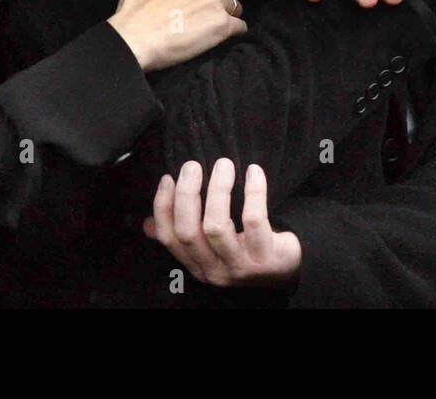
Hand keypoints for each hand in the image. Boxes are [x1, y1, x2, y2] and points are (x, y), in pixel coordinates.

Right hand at [108, 0, 245, 71]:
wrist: (135, 40)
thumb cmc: (135, 7)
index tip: (184, 2)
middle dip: (212, 2)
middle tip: (190, 17)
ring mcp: (217, 0)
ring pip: (234, 7)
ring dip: (222, 18)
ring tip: (200, 28)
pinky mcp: (224, 24)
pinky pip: (240, 26)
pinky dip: (230, 33)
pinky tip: (211, 37)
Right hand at [143, 158, 301, 286]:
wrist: (287, 267)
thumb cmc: (245, 249)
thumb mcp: (211, 248)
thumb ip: (182, 234)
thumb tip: (147, 223)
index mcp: (196, 265)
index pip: (169, 238)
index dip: (163, 207)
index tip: (168, 178)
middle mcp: (213, 270)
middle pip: (188, 232)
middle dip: (186, 195)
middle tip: (192, 165)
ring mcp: (239, 267)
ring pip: (216, 227)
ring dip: (217, 190)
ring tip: (223, 164)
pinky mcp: (265, 258)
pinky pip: (254, 221)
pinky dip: (253, 193)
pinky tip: (254, 172)